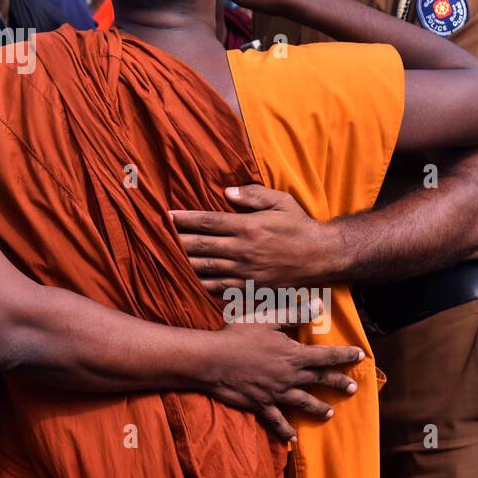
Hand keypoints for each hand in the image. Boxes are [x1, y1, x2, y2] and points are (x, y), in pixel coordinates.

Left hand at [172, 184, 343, 289]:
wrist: (321, 256)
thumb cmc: (299, 225)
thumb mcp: (280, 202)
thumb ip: (253, 195)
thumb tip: (226, 191)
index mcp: (247, 227)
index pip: (208, 221)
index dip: (185, 219)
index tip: (167, 216)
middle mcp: (242, 250)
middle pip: (201, 246)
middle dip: (177, 241)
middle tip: (156, 237)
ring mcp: (245, 271)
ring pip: (206, 268)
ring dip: (184, 263)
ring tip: (164, 258)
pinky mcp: (249, 287)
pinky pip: (219, 286)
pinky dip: (201, 283)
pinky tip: (187, 279)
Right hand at [206, 323, 362, 441]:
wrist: (213, 359)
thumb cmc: (238, 335)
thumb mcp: (267, 319)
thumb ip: (295, 314)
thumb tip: (319, 305)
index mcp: (293, 354)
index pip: (327, 355)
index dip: (345, 355)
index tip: (361, 355)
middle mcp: (290, 376)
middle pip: (321, 380)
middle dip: (339, 383)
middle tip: (353, 389)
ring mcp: (277, 393)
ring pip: (304, 403)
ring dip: (319, 408)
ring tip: (330, 413)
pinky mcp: (262, 404)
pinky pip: (277, 420)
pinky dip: (285, 430)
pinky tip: (292, 438)